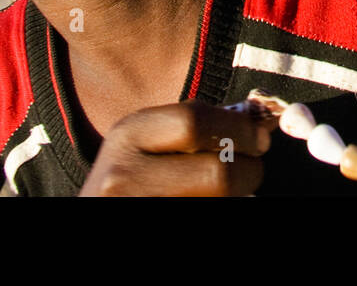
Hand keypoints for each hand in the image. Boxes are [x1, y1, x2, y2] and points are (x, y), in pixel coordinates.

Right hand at [79, 102, 269, 195]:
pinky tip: (214, 201)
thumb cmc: (129, 176)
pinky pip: (210, 214)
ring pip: (219, 200)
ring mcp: (137, 207)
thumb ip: (193, 127)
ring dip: (238, 193)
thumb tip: (257, 121)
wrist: (96, 210)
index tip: (260, 136)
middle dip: (249, 169)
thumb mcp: (146, 141)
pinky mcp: (151, 235)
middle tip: (254, 167)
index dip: (240, 129)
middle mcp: (126, 175)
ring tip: (234, 187)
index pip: (196, 122)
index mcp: (129, 135)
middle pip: (216, 171)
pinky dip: (222, 206)